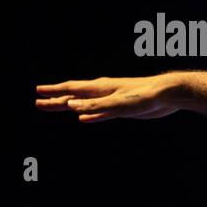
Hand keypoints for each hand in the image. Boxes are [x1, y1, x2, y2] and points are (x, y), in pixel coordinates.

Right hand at [35, 74, 185, 122]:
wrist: (168, 94)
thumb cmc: (144, 96)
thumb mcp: (118, 104)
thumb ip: (96, 106)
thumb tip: (71, 107)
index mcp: (100, 88)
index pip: (71, 89)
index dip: (54, 92)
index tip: (38, 92)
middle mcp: (103, 92)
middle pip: (74, 97)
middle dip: (56, 100)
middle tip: (38, 102)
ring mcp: (112, 100)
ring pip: (85, 104)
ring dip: (71, 106)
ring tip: (59, 107)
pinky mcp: (122, 109)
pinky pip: (99, 113)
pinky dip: (89, 115)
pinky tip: (83, 119)